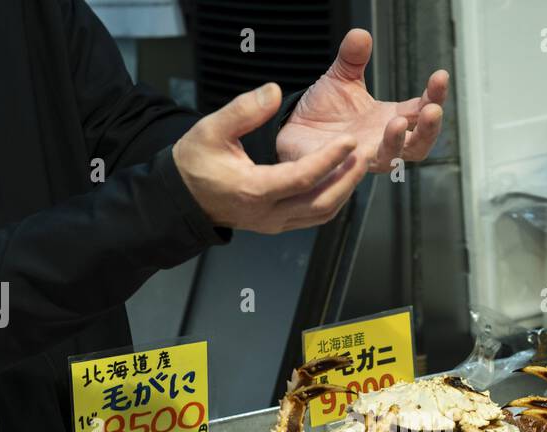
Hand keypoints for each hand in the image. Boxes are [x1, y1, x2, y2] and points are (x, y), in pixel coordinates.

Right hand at [173, 82, 365, 234]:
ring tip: (357, 165)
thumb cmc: (194, 163)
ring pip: (321, 213)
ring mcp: (274, 223)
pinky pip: (312, 215)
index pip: (302, 178)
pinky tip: (340, 179)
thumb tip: (273, 92)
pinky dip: (331, 198)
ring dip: (343, 190)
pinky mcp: (277, 224)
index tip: (349, 140)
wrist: (182, 197)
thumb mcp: (211, 129)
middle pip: (321, 202)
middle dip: (347, 178)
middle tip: (365, 155)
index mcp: (253, 190)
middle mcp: (267, 213)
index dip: (329, 159)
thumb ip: (243, 110)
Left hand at [278, 28, 447, 173]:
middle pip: (418, 145)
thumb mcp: (341, 78)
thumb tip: (360, 35)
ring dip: (397, 143)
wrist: (294, 130)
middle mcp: (382, 142)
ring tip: (398, 123)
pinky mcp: (340, 169)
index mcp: (389, 119)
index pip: (421, 111)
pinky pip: (354, 169)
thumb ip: (352, 58)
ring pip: (391, 159)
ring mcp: (363, 159)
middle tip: (432, 109)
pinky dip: (359, 159)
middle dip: (429, 128)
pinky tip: (359, 145)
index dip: (434, 96)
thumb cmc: (324, 109)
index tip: (440, 77)